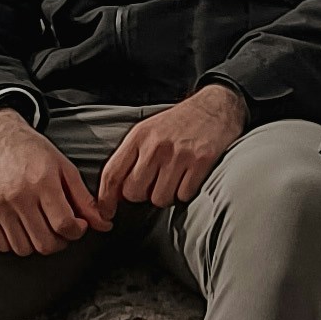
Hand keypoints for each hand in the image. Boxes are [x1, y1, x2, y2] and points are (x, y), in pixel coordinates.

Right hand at [0, 108, 102, 255]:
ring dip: (37, 243)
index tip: (78, 224)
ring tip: (41, 226)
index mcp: (42, 182)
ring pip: (23, 249)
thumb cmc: (34, 152)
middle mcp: (18, 196)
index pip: (64, 225)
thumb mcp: (65, 169)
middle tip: (60, 227)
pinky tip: (22, 226)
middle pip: (45, 244)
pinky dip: (15, 242)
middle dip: (60, 241)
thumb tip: (105, 225)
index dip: (77, 231)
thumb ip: (85, 200)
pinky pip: (2, 245)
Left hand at [95, 81, 248, 220]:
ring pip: (159, 199)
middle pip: (134, 192)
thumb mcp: (148, 131)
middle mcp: (156, 145)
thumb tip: (114, 193)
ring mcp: (179, 154)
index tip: (106, 212)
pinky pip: (183, 195)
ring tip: (174, 178)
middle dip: (142, 195)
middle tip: (154, 183)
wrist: (215, 107)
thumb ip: (130, 158)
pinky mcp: (201, 162)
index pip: (112, 174)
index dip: (105, 199)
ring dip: (166, 195)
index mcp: (138, 137)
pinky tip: (189, 177)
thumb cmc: (179, 124)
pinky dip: (186, 192)